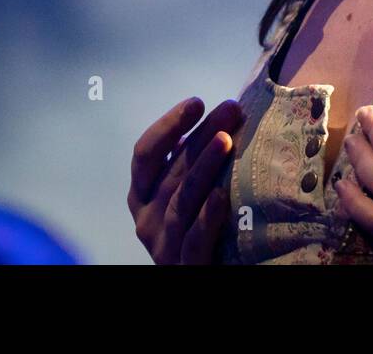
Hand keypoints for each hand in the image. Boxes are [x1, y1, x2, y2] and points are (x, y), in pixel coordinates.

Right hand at [128, 97, 243, 263]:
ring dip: (204, 167)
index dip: (169, 126)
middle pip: (172, 171)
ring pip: (182, 201)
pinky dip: (206, 218)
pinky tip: (222, 195)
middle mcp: (145, 219)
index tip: (197, 102)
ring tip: (226, 139)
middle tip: (230, 108)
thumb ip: (190, 161)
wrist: (203, 269)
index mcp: (142, 195)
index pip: (145, 154)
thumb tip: (223, 113)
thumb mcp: (186, 189)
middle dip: (201, 136)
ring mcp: (163, 245)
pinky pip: (194, 241)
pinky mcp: (186, 267)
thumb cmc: (198, 223)